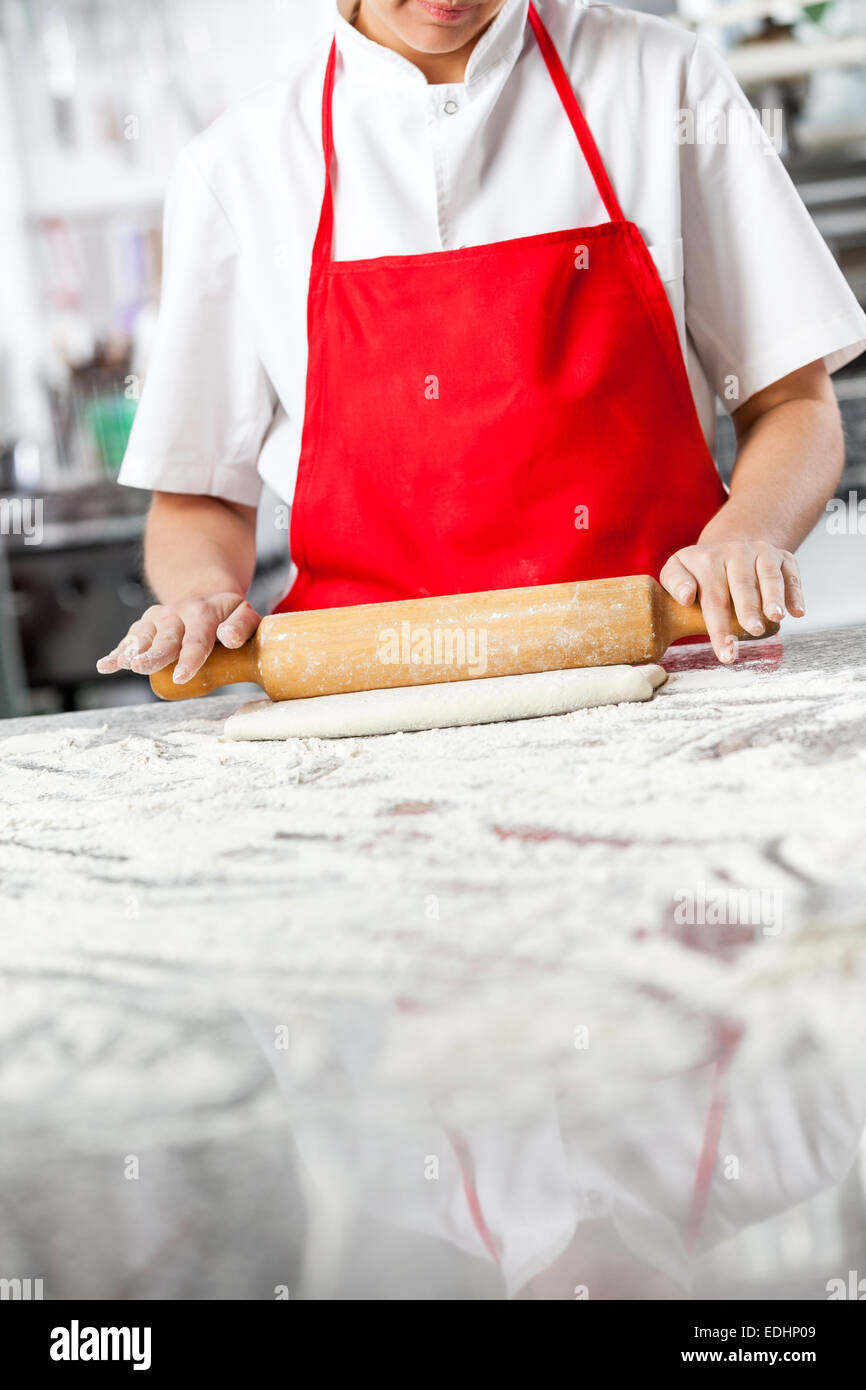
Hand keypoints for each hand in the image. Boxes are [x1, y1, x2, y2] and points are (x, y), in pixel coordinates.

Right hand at [97, 593, 260, 684]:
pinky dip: (116, 653)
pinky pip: (127, 642)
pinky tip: (104, 666)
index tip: (182, 676)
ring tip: (122, 664)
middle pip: (164, 639)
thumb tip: (229, 638)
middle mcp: (176, 614)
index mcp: (203, 613)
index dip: (189, 658)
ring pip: (142, 638)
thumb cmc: (228, 617)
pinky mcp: (143, 628)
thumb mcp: (244, 615)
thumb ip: (242, 626)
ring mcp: (156, 620)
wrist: (205, 598)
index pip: (197, 638)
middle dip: (153, 655)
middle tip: (141, 667)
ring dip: (131, 651)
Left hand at [660, 539, 804, 663]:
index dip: (720, 627)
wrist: (727, 549)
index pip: (713, 596)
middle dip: (748, 610)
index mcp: (709, 558)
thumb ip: (675, 582)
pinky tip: (797, 611)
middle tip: (753, 631)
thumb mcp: (677, 569)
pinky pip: (791, 572)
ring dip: (774, 597)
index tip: (726, 653)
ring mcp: (762, 552)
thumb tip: (686, 597)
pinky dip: (795, 592)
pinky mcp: (782, 556)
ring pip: (769, 575)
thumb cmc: (699, 570)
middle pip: (742, 584)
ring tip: (776, 618)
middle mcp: (737, 552)